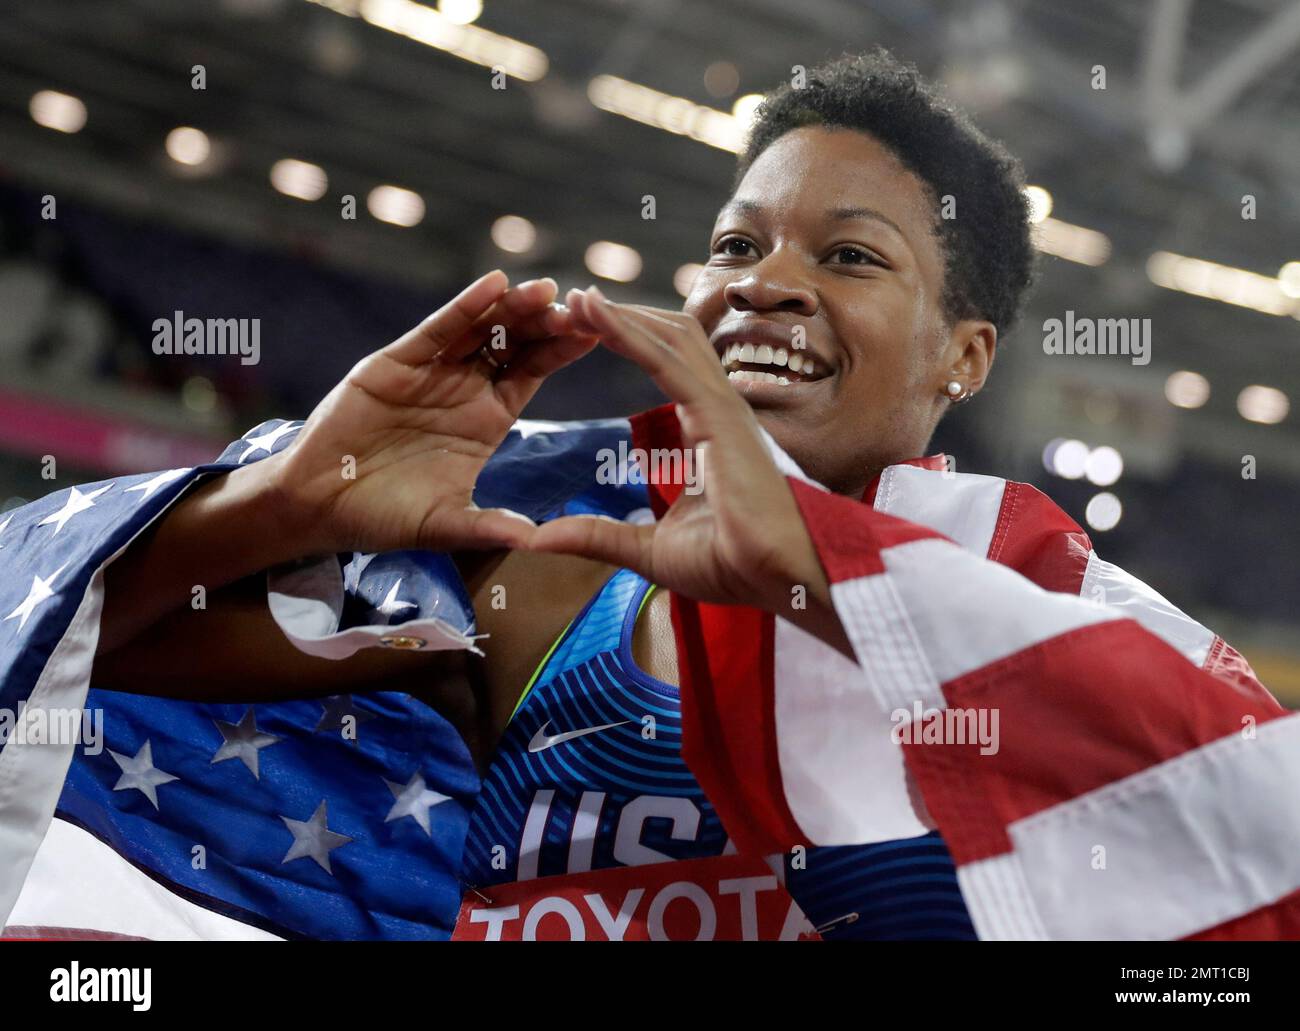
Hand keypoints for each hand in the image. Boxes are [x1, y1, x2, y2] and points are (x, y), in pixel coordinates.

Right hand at [267, 270, 597, 554]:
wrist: (319, 504)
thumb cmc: (385, 516)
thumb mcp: (445, 525)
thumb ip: (489, 527)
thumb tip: (537, 543)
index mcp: (487, 419)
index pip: (533, 374)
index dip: (562, 353)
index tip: (597, 334)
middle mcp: (464, 388)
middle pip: (515, 344)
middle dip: (546, 323)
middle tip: (581, 304)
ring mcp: (432, 371)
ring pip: (481, 329)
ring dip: (513, 308)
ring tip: (545, 290)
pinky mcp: (397, 362)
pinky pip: (437, 330)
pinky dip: (464, 308)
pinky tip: (493, 285)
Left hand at [520, 286, 850, 652]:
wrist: (781, 576)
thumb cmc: (733, 565)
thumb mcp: (647, 551)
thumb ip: (596, 536)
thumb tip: (539, 539)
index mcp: (706, 429)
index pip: (666, 363)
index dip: (628, 339)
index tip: (583, 328)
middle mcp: (717, 407)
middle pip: (670, 337)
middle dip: (622, 316)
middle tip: (572, 303)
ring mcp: (722, 405)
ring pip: (670, 336)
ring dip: (620, 314)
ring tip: (576, 298)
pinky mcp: (718, 414)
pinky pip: (667, 360)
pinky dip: (627, 332)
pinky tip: (594, 314)